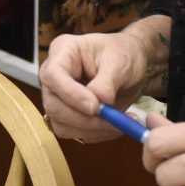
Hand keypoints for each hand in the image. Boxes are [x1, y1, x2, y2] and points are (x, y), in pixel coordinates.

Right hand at [41, 19, 166, 143]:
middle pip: (53, 105)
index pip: (52, 75)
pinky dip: (97, 133)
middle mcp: (54, 77)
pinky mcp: (67, 116)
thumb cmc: (124, 54)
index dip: (70, 94)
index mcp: (62, 52)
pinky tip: (115, 125)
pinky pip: (75, 133)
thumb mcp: (120, 62)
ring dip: (92, 129)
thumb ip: (106, 83)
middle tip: (114, 120)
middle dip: (84, 118)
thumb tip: (99, 103)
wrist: (131, 65)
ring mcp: (58, 98)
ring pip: (62, 125)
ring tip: (120, 122)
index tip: (95, 107)